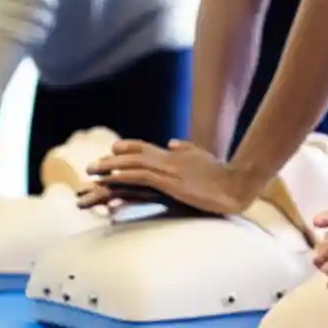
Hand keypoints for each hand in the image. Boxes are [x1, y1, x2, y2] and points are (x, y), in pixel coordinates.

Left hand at [77, 139, 260, 214]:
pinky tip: (111, 181)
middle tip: (91, 168)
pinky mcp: (169, 183)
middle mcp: (167, 159)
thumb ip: (185, 149)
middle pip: (133, 156)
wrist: (236, 184)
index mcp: (173, 155)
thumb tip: (171, 143)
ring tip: (92, 173)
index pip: (145, 147)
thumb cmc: (222, 173)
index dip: (128, 147)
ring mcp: (167, 170)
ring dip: (109, 168)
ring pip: (131, 165)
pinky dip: (123, 177)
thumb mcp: (201, 157)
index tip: (112, 149)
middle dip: (111, 161)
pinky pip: (140, 178)